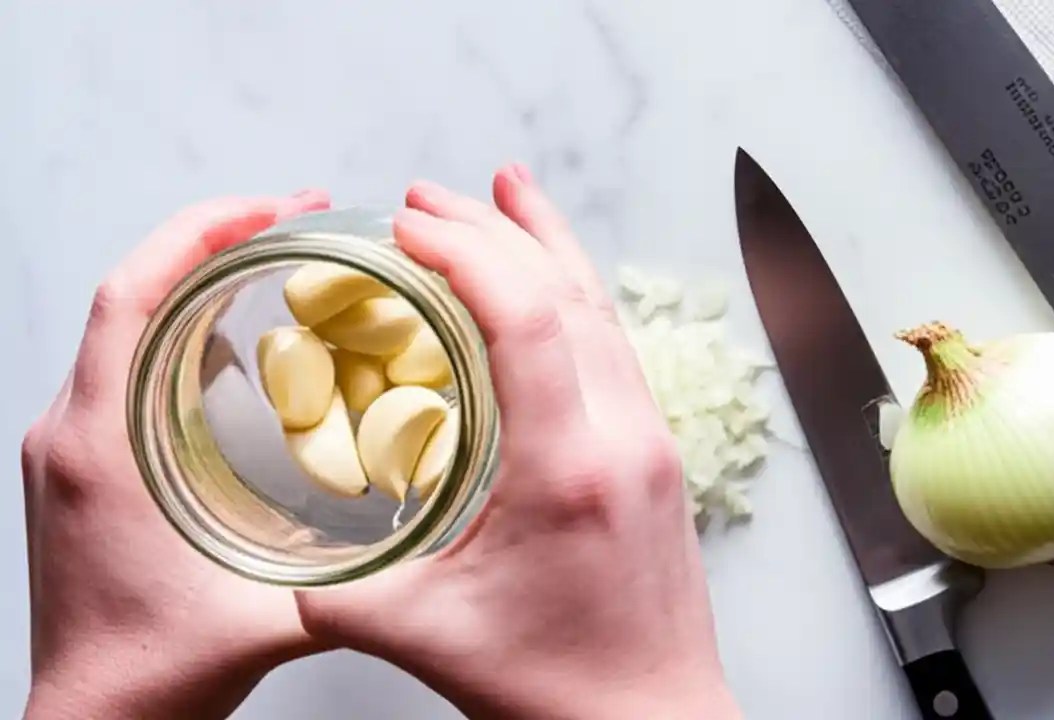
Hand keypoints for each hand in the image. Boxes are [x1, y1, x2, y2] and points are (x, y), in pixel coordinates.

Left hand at [21, 192, 331, 719]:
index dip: (203, 233)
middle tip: (300, 218)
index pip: (135, 295)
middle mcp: (72, 429)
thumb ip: (349, 565)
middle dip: (216, 238)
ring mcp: (70, 445)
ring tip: (276, 259)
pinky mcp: (80, 463)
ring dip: (198, 280)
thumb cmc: (157, 670)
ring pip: (125, 325)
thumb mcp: (273, 609)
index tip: (277, 209)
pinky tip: (235, 337)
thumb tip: (429, 505)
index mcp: (103, 443)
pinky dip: (180, 329)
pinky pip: (123, 364)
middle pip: (131, 291)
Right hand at [296, 168, 739, 719]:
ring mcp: (651, 441)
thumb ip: (340, 594)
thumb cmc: (556, 689)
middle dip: (494, 229)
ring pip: (603, 311)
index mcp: (568, 470)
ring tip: (503, 194)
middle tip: (427, 196)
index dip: (465, 253)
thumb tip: (286, 563)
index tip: (407, 223)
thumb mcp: (424, 635)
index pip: (527, 319)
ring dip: (547, 245)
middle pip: (567, 294)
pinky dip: (576, 296)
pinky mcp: (656, 452)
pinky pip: (615, 347)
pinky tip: (552, 279)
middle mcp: (623, 438)